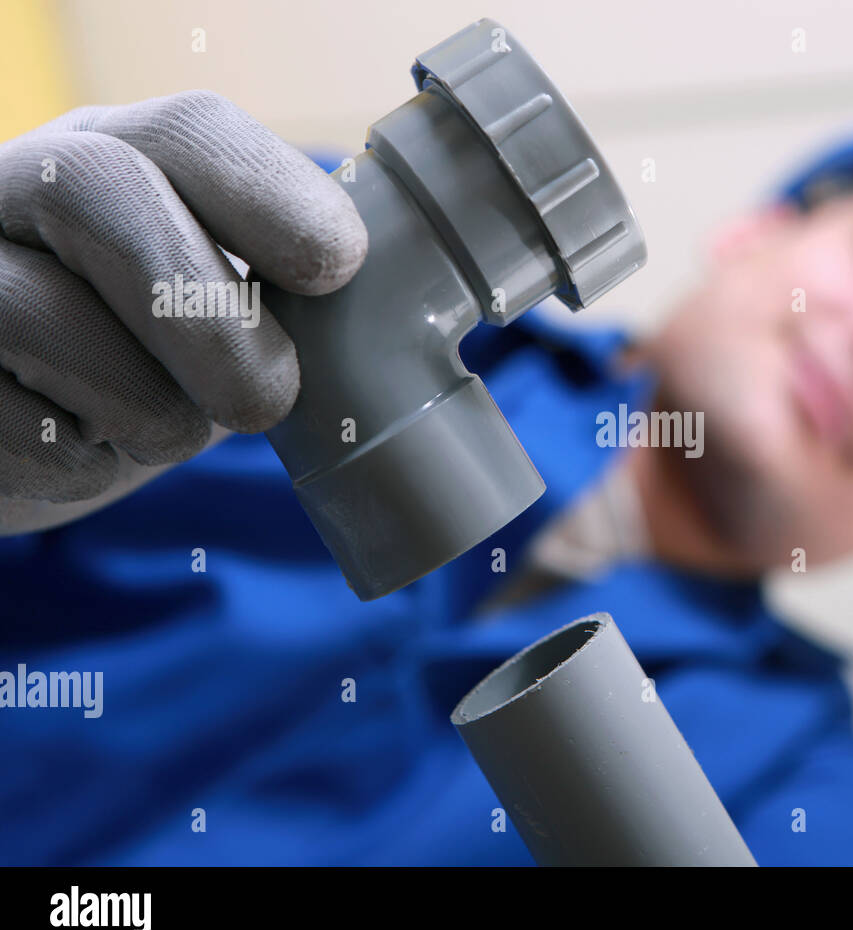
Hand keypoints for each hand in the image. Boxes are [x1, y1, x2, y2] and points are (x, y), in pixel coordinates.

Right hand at [0, 90, 366, 504]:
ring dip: (148, 408)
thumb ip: (285, 294)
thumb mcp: (218, 307)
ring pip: (44, 313)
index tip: (336, 268)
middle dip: (209, 315)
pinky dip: (79, 462)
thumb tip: (399, 318)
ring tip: (162, 428)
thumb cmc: (153, 361)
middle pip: (105, 193)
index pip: (190, 130)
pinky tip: (88, 447)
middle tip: (268, 401)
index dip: (274, 193)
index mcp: (117, 158)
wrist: (32, 429)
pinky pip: (7, 423)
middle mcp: (20, 189)